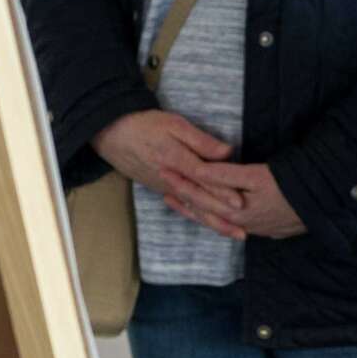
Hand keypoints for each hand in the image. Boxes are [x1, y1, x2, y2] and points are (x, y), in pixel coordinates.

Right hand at [91, 110, 245, 239]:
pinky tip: (207, 222)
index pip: (205, 180)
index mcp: (178, 161)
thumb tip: (225, 151)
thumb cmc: (146, 125)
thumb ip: (200, 140)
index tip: (240, 203)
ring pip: (192, 207)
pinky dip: (197, 215)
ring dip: (212, 221)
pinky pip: (182, 206)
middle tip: (242, 232)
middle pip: (201, 200)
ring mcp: (165, 187)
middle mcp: (172, 180)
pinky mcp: (160, 188)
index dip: (223, 192)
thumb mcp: (174, 125)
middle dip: (222, 216)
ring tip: (231, 232)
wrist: (113, 134)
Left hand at [167, 163, 306, 239]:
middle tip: (163, 185)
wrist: (324, 204)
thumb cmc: (291, 185)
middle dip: (183, 196)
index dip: (181, 179)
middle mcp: (240, 222)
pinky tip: (215, 214)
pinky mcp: (265, 228)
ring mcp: (253, 227)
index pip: (201, 193)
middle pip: (205, 209)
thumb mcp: (258, 175)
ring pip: (216, 219)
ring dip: (196, 209)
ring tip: (178, 200)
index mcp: (235, 209)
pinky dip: (216, 217)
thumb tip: (200, 170)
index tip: (163, 167)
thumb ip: (227, 175)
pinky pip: (231, 223)